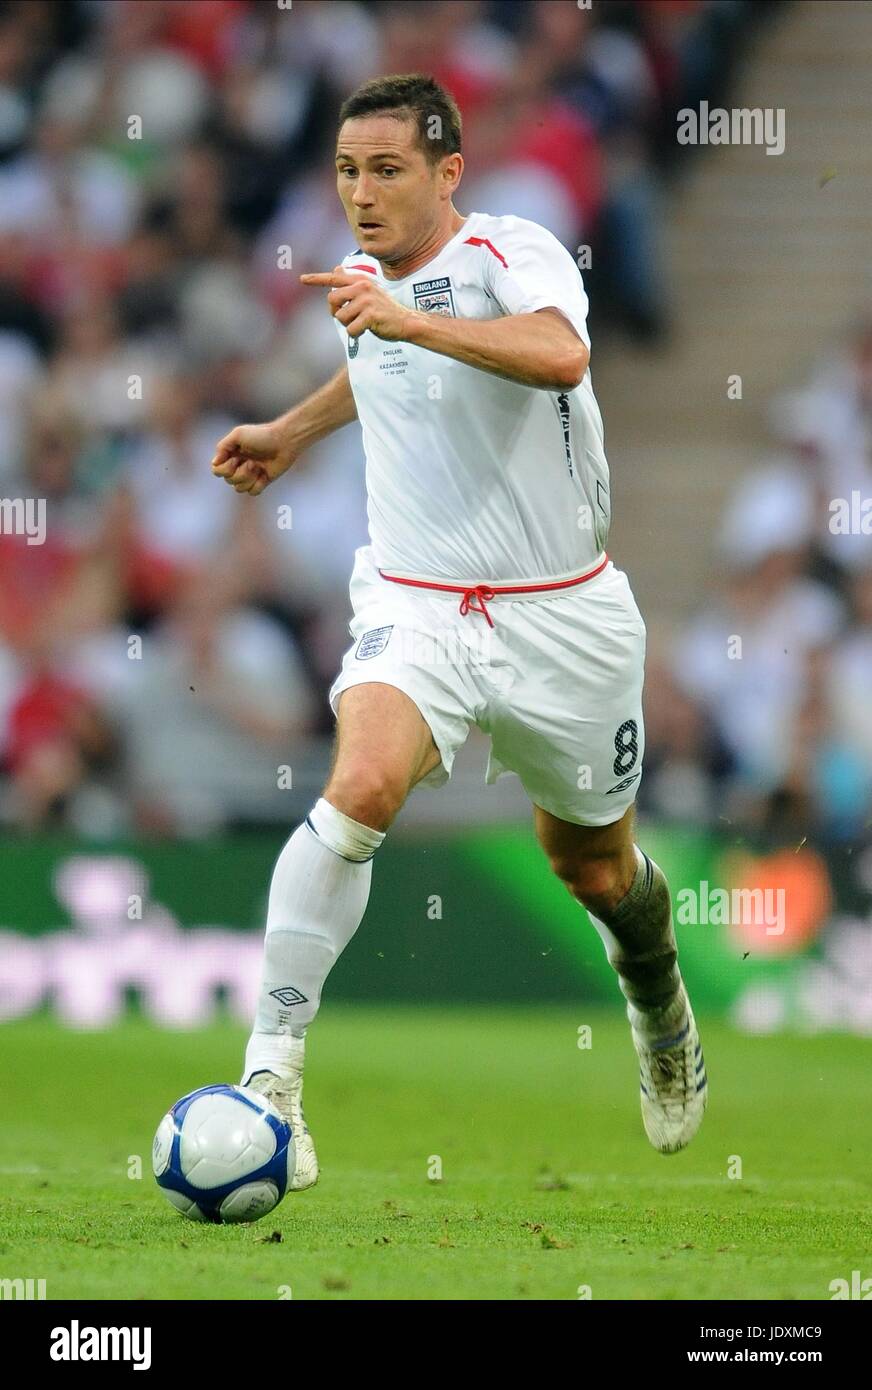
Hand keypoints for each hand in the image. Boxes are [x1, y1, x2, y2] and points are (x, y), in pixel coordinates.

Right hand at [210, 421, 297, 495]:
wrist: (285, 441)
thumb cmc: (262, 435)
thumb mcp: (238, 435)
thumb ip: (222, 447)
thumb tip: (214, 463)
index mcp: (230, 455)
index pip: (217, 471)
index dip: (225, 469)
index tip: (236, 458)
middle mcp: (238, 466)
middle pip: (229, 481)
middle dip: (240, 473)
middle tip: (252, 462)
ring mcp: (250, 475)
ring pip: (239, 489)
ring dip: (249, 478)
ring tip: (259, 467)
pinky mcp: (262, 481)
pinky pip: (252, 492)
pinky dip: (258, 485)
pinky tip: (265, 474)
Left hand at [300, 267, 414, 340]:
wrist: (406, 322)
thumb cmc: (385, 309)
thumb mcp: (369, 291)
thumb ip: (351, 283)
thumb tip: (336, 268)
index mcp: (361, 280)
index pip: (334, 278)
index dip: (316, 279)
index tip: (302, 279)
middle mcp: (362, 287)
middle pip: (332, 299)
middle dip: (336, 312)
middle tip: (348, 317)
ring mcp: (366, 301)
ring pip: (340, 316)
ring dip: (348, 325)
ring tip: (362, 324)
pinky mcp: (370, 316)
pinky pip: (350, 329)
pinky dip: (355, 334)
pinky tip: (366, 331)